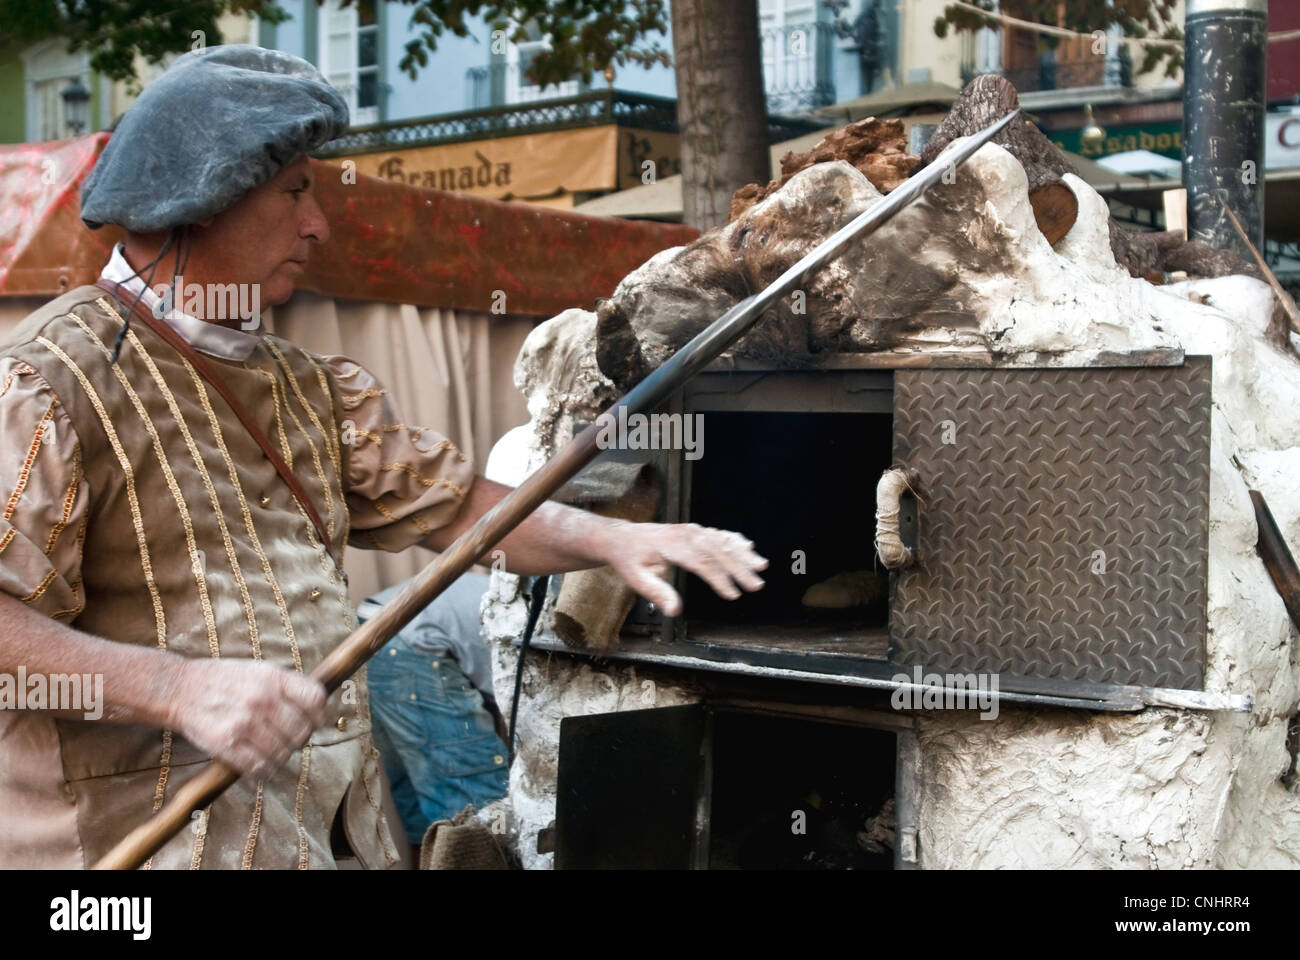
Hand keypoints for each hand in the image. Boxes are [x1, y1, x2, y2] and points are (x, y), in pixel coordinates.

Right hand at [163, 658, 329, 780]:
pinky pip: (259, 768)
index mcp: (273, 677)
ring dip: (282, 756)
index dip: (321, 715)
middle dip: (300, 739)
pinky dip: (265, 771)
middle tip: (291, 739)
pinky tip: (261, 764)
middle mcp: (262, 699)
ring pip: (283, 753)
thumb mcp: (260, 670)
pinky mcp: (226, 744)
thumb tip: (319, 708)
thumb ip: (287, 686)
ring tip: (273, 750)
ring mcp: (244, 723)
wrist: (179, 689)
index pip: (315, 699)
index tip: (317, 722)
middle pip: (302, 731)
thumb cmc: (224, 680)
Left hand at [599, 521, 767, 616]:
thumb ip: (656, 593)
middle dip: (739, 568)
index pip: (701, 562)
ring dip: (743, 553)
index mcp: (672, 545)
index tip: (733, 594)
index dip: (719, 579)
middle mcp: (686, 535)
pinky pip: (719, 534)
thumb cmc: (630, 559)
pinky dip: (736, 541)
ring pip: (722, 541)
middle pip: (718, 551)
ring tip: (762, 565)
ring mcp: (692, 531)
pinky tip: (749, 547)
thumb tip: (674, 611)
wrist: (623, 538)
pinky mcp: (695, 531)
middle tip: (756, 585)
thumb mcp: (636, 579)